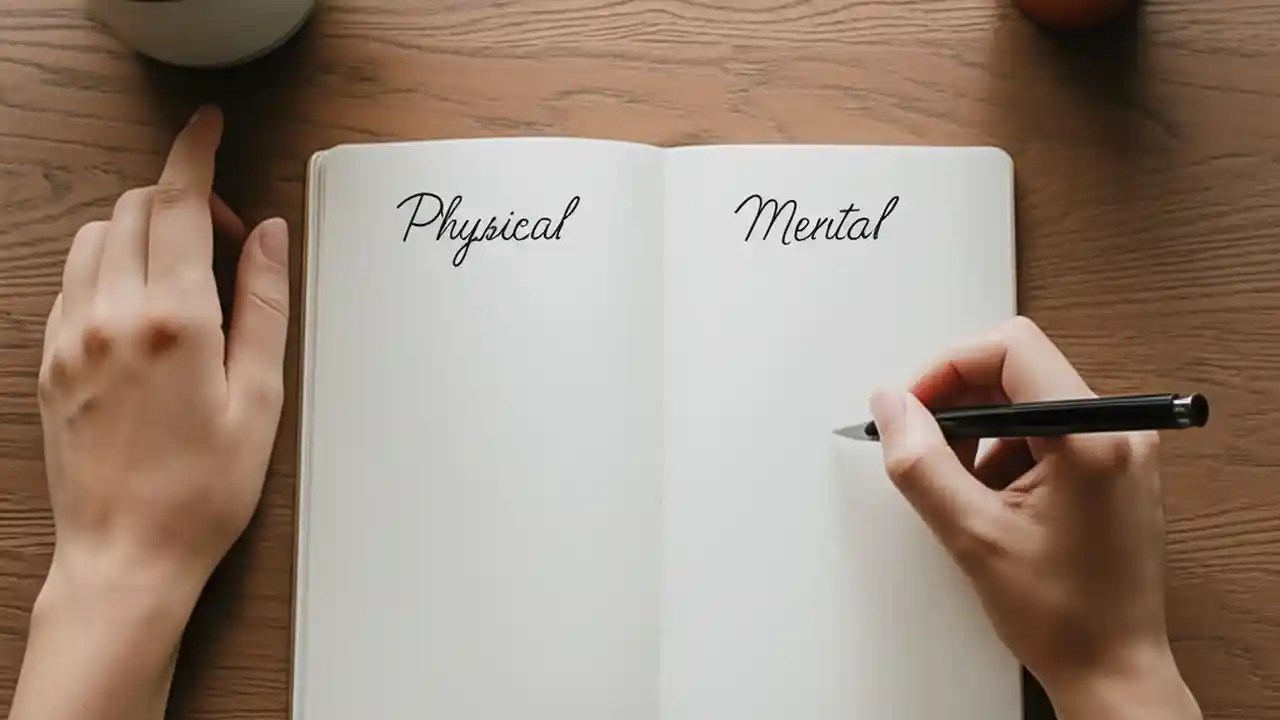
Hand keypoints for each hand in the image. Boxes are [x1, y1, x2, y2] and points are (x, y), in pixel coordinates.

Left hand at [11, 105, 289, 719]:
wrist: (127, 554)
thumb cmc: (205, 488)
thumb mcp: (260, 396)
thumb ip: (265, 303)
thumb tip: (269, 234)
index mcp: (175, 320)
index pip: (180, 203)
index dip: (196, 152)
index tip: (208, 126)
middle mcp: (112, 315)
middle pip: (136, 208)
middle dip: (181, 199)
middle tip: (225, 240)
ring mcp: (71, 336)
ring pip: (96, 237)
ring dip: (141, 230)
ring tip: (184, 277)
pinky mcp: (50, 359)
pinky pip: (72, 279)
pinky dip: (109, 266)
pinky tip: (143, 309)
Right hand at [870, 317, 1200, 719]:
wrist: (1113, 671)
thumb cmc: (1065, 617)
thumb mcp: (972, 536)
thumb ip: (922, 463)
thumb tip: (892, 407)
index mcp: (1093, 436)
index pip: (1012, 348)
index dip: (949, 367)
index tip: (913, 405)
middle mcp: (1117, 430)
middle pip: (1018, 369)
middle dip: (959, 402)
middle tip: (922, 444)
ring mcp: (1119, 449)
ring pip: (1027, 403)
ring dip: (980, 435)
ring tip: (963, 492)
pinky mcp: (1111, 468)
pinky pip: (1045, 433)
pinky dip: (1004, 455)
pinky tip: (991, 504)